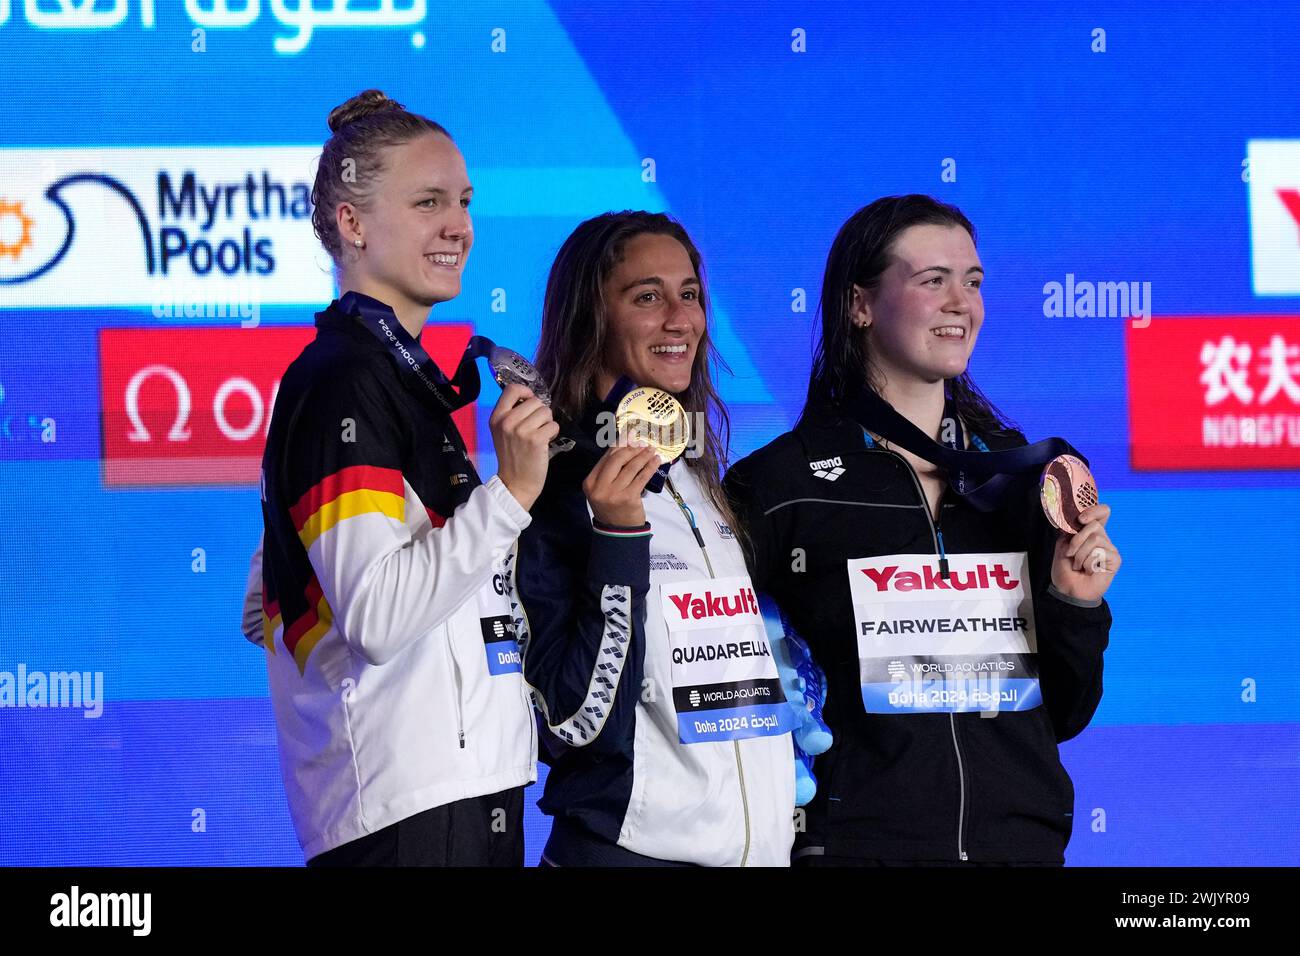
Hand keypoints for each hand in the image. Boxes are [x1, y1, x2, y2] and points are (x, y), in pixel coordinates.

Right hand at [490, 384, 559, 510]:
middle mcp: (507, 421)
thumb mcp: (503, 432)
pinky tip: (545, 442)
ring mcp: (521, 430)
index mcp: (496, 417)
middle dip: (540, 413)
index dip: (527, 393)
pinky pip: (553, 425)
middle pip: (535, 401)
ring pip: (546, 411)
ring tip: (540, 435)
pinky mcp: (536, 439)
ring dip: (547, 423)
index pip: (512, 389)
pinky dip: (553, 433)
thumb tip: (531, 398)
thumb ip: (512, 413)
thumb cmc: (512, 456)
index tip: (530, 404)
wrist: (515, 483)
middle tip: (536, 428)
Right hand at [582, 442, 661, 527]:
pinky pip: (641, 477)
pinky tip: (655, 461)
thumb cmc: (610, 506)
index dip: (619, 444)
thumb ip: (610, 469)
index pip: (606, 458)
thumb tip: (623, 443)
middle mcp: (600, 487)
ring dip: (643, 456)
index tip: (630, 435)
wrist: (617, 531)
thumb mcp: (603, 488)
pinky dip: (650, 467)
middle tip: (642, 444)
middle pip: (617, 459)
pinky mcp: (629, 497)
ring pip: (631, 467)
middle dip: (632, 449)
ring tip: (651, 450)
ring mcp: (614, 493)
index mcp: (590, 482)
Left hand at [1051, 502, 1121, 603]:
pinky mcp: (1115, 560)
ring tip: (1079, 565)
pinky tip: (1089, 570)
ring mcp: (1110, 549)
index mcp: (1091, 532)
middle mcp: (1103, 538)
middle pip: (1094, 525)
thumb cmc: (1065, 568)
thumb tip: (1075, 516)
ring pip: (1095, 539)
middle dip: (1076, 541)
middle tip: (1071, 554)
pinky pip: (1099, 552)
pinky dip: (1088, 563)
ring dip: (1080, 554)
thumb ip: (1070, 529)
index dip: (1095, 510)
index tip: (1081, 519)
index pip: (1103, 512)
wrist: (1068, 589)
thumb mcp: (1063, 544)